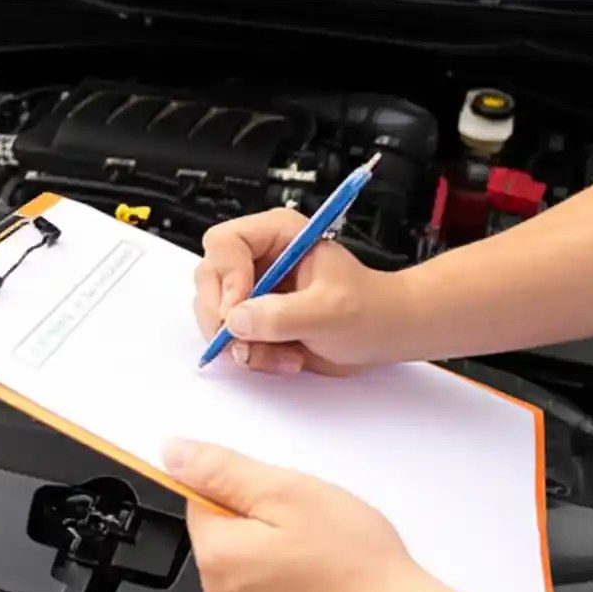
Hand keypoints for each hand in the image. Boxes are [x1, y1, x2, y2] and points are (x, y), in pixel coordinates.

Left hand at [164, 439, 457, 591]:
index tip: (270, 489)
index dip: (237, 483)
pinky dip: (283, 565)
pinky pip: (261, 576)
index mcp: (217, 556)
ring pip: (243, 551)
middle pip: (220, 526)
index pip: (197, 496)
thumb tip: (173, 451)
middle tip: (301, 516)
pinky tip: (314, 565)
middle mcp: (219, 591)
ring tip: (313, 544)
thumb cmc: (354, 560)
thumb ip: (223, 470)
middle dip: (256, 512)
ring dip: (271, 539)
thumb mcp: (287, 492)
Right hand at [193, 208, 417, 374]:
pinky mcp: (254, 319)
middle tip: (248, 340)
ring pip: (213, 313)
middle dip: (224, 316)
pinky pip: (229, 339)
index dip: (227, 277)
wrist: (383, 335)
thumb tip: (237, 320)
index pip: (226, 243)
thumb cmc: (370, 309)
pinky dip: (253, 356)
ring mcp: (253, 290)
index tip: (238, 309)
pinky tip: (287, 357)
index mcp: (278, 234)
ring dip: (243, 343)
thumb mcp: (331, 311)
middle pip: (208, 278)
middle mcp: (259, 258)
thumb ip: (283, 315)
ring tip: (285, 352)